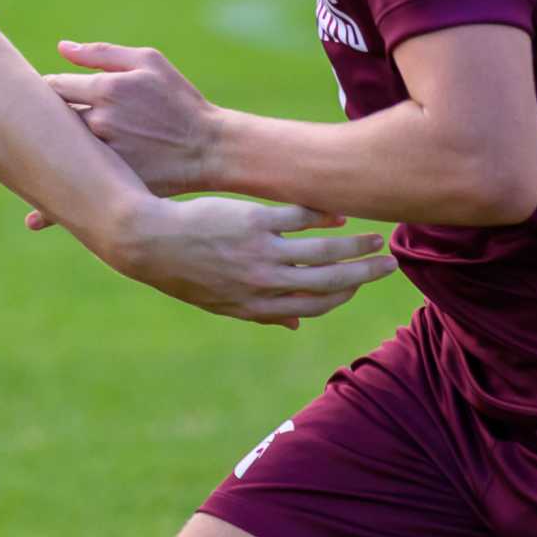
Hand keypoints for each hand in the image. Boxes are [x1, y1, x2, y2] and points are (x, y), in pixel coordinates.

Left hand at [44, 40, 213, 198]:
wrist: (209, 148)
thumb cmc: (179, 100)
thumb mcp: (149, 63)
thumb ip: (101, 54)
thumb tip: (61, 47)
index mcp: (106, 89)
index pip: (54, 86)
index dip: (50, 91)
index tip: (53, 97)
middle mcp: (100, 122)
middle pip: (51, 121)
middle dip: (47, 121)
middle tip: (46, 123)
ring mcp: (105, 156)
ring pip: (60, 154)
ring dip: (53, 153)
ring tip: (54, 151)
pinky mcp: (112, 185)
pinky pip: (76, 188)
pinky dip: (57, 200)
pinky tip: (38, 216)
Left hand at [115, 196, 396, 327]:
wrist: (148, 241)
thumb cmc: (183, 269)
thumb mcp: (220, 301)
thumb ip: (262, 312)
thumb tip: (295, 328)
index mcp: (257, 306)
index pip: (313, 306)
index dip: (342, 296)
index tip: (359, 285)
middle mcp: (264, 284)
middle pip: (328, 283)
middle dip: (363, 274)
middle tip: (388, 264)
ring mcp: (261, 253)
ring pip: (323, 252)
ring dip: (355, 245)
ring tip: (376, 236)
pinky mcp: (254, 222)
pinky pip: (300, 219)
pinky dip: (323, 215)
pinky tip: (337, 209)